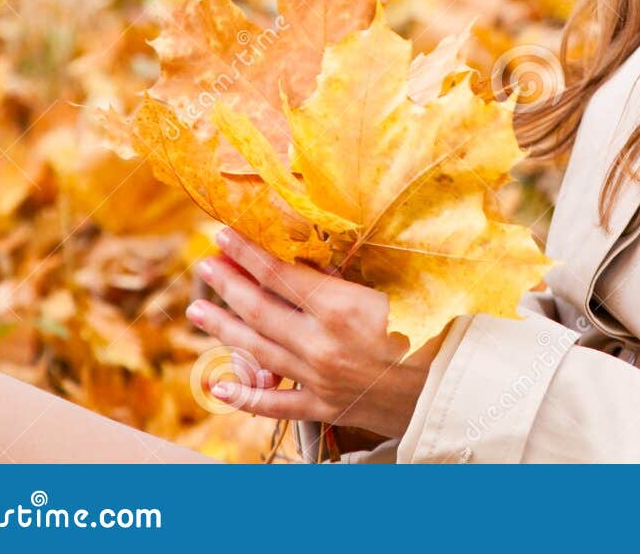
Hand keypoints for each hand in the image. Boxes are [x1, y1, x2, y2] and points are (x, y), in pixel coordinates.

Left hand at [186, 226, 452, 438]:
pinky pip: (274, 403)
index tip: (222, 235)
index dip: (248, 253)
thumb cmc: (424, 327)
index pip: (280, 275)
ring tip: (197, 309)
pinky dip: (244, 396)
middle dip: (228, 284)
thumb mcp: (386, 291)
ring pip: (257, 351)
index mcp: (339, 309)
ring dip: (223, 328)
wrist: (442, 386)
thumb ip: (343, 279)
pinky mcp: (321, 405)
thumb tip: (307, 258)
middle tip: (204, 265)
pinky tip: (218, 384)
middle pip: (260, 310)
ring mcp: (316, 378)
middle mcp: (320, 344)